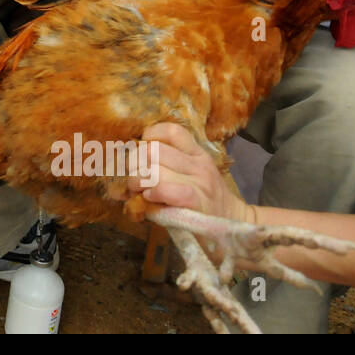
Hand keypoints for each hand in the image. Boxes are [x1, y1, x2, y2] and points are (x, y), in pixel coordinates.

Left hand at [130, 123, 249, 221]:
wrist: (233, 224)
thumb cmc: (202, 201)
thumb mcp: (188, 176)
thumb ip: (162, 167)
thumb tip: (121, 169)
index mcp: (196, 153)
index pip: (170, 130)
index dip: (148, 138)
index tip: (142, 155)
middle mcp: (198, 164)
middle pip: (153, 151)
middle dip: (134, 165)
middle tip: (134, 179)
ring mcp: (200, 182)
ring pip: (154, 170)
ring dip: (138, 182)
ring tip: (140, 192)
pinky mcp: (198, 203)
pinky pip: (166, 190)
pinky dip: (152, 193)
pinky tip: (151, 199)